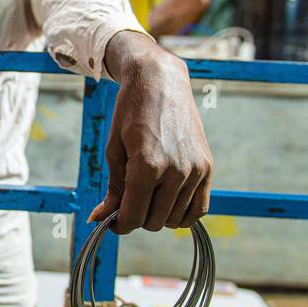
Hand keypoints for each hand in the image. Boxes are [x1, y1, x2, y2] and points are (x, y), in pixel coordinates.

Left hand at [91, 32, 212, 234]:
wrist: (161, 82)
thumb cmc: (131, 113)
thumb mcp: (114, 151)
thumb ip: (113, 189)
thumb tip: (100, 219)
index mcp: (147, 166)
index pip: (133, 216)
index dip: (119, 224)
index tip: (112, 221)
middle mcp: (175, 171)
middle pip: (153, 222)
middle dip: (137, 218)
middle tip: (128, 201)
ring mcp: (195, 171)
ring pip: (174, 220)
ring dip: (158, 215)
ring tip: (148, 195)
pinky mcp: (207, 168)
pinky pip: (198, 210)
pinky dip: (182, 214)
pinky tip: (168, 202)